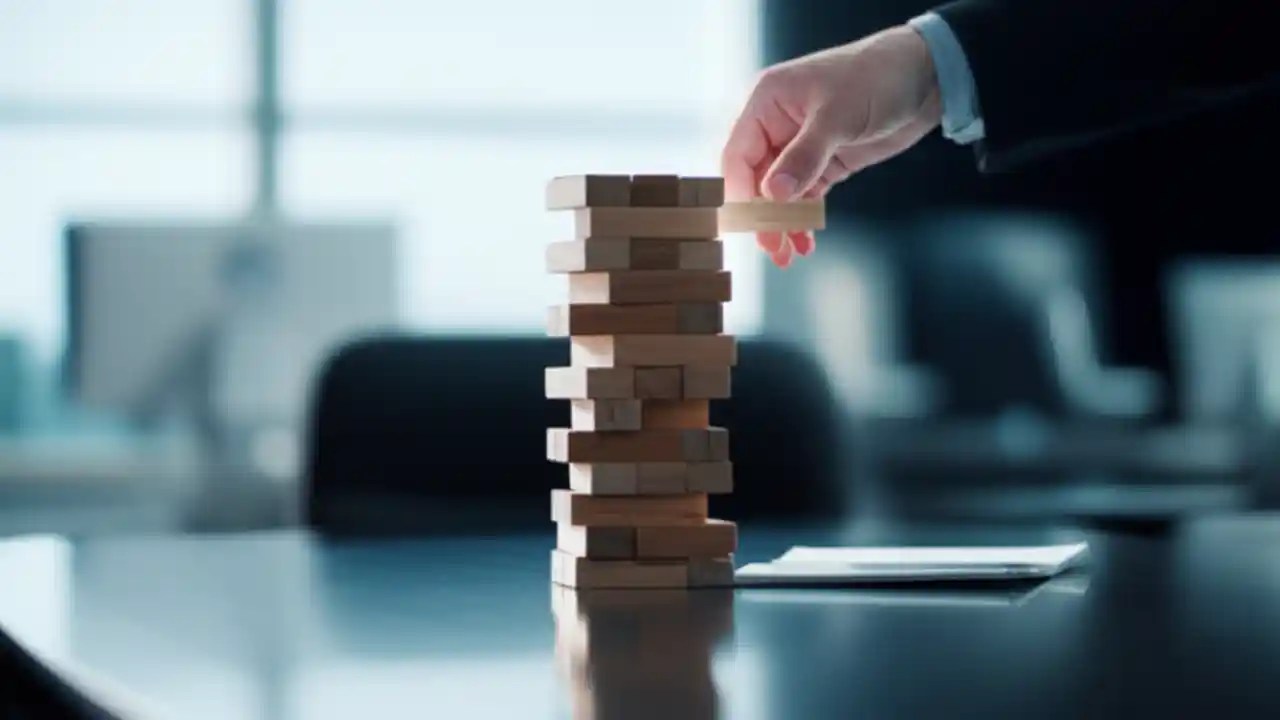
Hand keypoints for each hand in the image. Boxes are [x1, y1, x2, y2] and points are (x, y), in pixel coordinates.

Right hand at [721, 25, 941, 266]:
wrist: (924, 77)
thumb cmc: (877, 77)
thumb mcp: (838, 116)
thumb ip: (804, 156)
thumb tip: (774, 194)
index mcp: (768, 102)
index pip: (739, 154)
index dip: (741, 192)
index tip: (753, 224)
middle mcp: (777, 124)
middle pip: (755, 179)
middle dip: (763, 216)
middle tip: (772, 247)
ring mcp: (800, 144)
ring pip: (778, 193)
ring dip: (782, 223)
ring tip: (788, 254)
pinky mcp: (824, 160)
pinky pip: (804, 195)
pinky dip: (803, 218)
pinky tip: (805, 240)